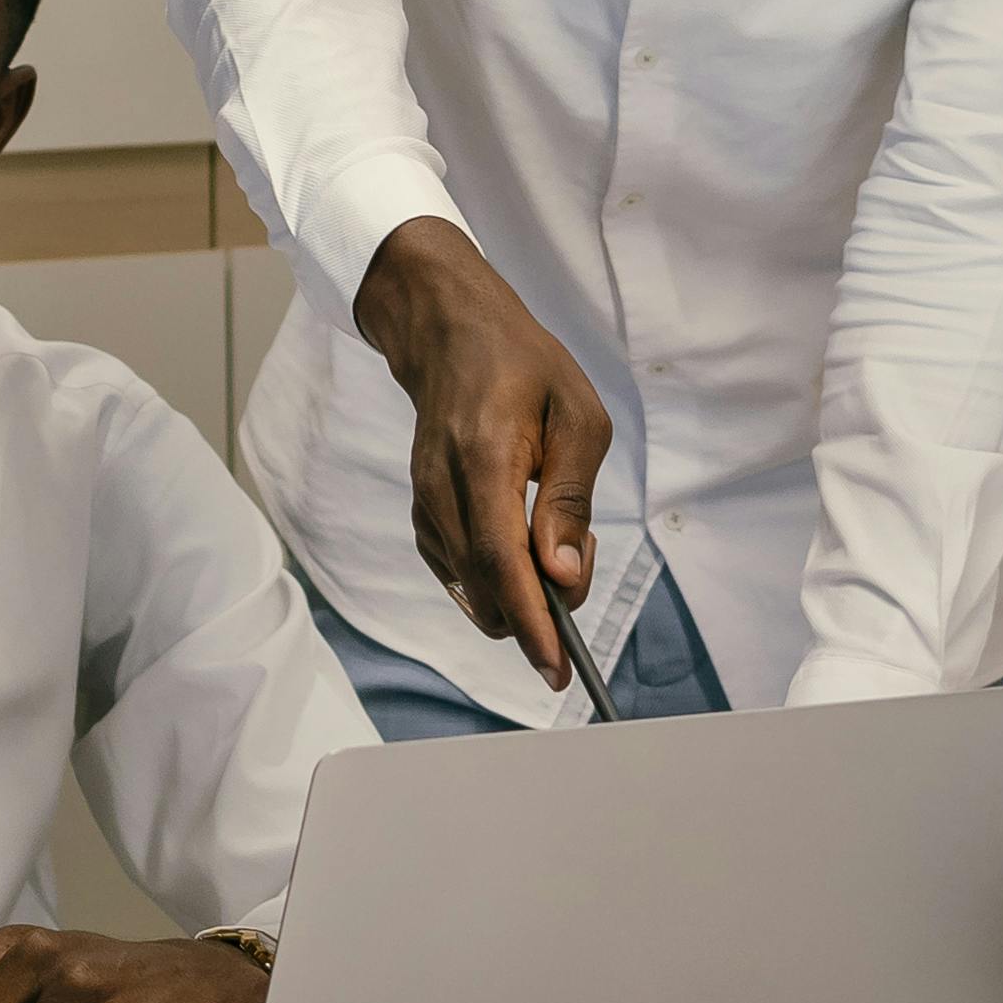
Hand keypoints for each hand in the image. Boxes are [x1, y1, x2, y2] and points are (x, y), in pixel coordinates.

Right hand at [351, 217, 611, 677]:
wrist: (448, 332)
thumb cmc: (523, 367)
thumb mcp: (577, 417)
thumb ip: (571, 500)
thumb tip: (564, 578)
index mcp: (483, 458)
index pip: (500, 561)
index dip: (531, 623)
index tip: (558, 670)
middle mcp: (441, 490)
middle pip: (484, 591)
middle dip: (540, 609)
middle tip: (579, 556)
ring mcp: (425, 505)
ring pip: (472, 591)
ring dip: (521, 593)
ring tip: (554, 537)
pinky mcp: (422, 515)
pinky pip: (459, 575)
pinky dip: (496, 581)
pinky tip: (523, 544)